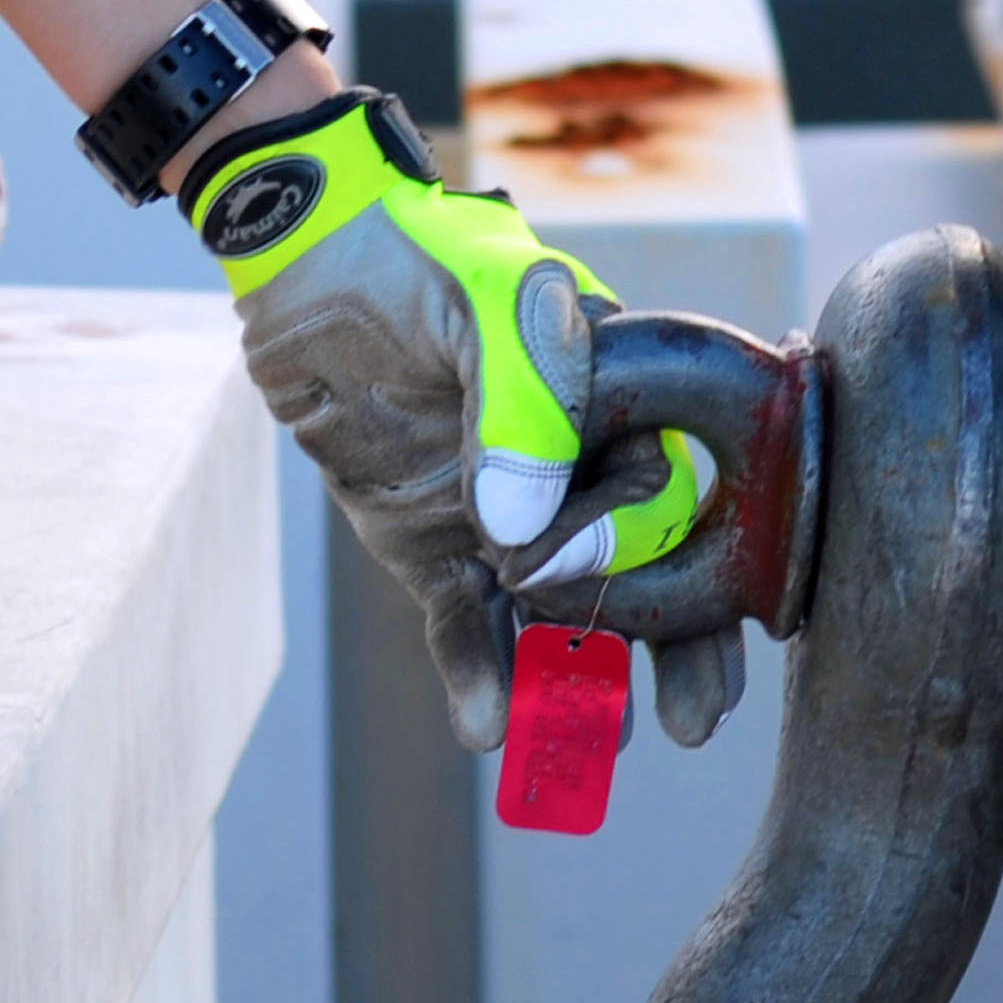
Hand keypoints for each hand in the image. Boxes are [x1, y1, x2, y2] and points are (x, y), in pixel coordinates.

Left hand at [187, 92, 722, 749]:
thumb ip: (521, 398)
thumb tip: (526, 534)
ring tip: (595, 748)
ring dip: (578, 681)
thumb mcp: (483, 295)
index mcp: (618, 396)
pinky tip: (486, 728)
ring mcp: (505, 513)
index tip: (618, 584)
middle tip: (696, 722)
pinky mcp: (433, 547)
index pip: (666, 485)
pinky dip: (476, 672)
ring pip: (556, 613)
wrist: (306, 263)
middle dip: (675, 646)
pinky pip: (464, 621)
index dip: (660, 547)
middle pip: (643, 566)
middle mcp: (575, 463)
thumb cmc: (415, 254)